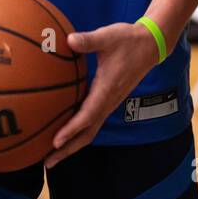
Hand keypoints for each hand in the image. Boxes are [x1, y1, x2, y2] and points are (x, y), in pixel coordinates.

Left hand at [43, 21, 160, 168]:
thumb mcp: (108, 36)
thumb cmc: (127, 40)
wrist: (149, 45)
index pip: (87, 115)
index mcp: (106, 89)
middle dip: (68, 149)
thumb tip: (69, 40)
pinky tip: (64, 133)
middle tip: (48, 162)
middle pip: (87, 133)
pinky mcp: (108, 101)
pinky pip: (91, 123)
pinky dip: (77, 133)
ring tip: (52, 156)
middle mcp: (108, 101)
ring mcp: (109, 103)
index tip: (55, 141)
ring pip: (90, 131)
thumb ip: (88, 40)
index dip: (71, 129)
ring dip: (71, 145)